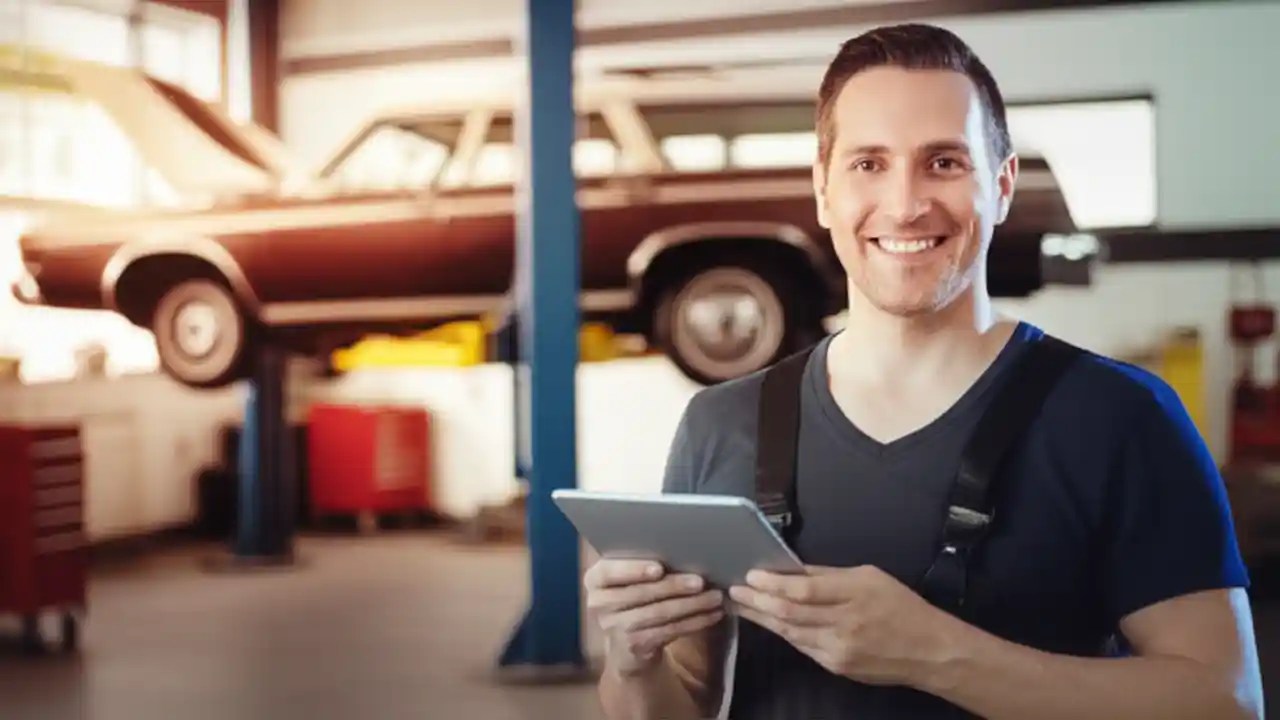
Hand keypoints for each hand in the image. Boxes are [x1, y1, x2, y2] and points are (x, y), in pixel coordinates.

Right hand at [584, 558, 725, 675]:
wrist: (626, 642)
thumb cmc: (634, 596)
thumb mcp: (629, 578)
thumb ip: (643, 564)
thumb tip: (683, 548)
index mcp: (595, 579)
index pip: (610, 572)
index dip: (634, 570)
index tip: (659, 568)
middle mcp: (599, 603)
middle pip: (642, 593)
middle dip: (675, 586)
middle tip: (702, 580)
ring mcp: (615, 627)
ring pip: (659, 612)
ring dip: (692, 605)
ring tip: (715, 597)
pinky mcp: (634, 646)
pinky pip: (670, 631)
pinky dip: (695, 622)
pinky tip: (712, 615)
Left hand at [729, 564, 958, 687]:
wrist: (928, 651)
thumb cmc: (900, 605)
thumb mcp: (869, 576)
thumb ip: (829, 575)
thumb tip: (793, 570)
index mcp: (853, 595)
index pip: (804, 590)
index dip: (773, 584)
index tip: (751, 575)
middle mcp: (843, 624)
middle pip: (790, 613)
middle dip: (757, 601)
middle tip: (734, 590)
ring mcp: (838, 649)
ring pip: (790, 632)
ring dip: (763, 618)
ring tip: (742, 606)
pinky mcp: (835, 666)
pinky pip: (802, 647)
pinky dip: (783, 632)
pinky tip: (769, 622)